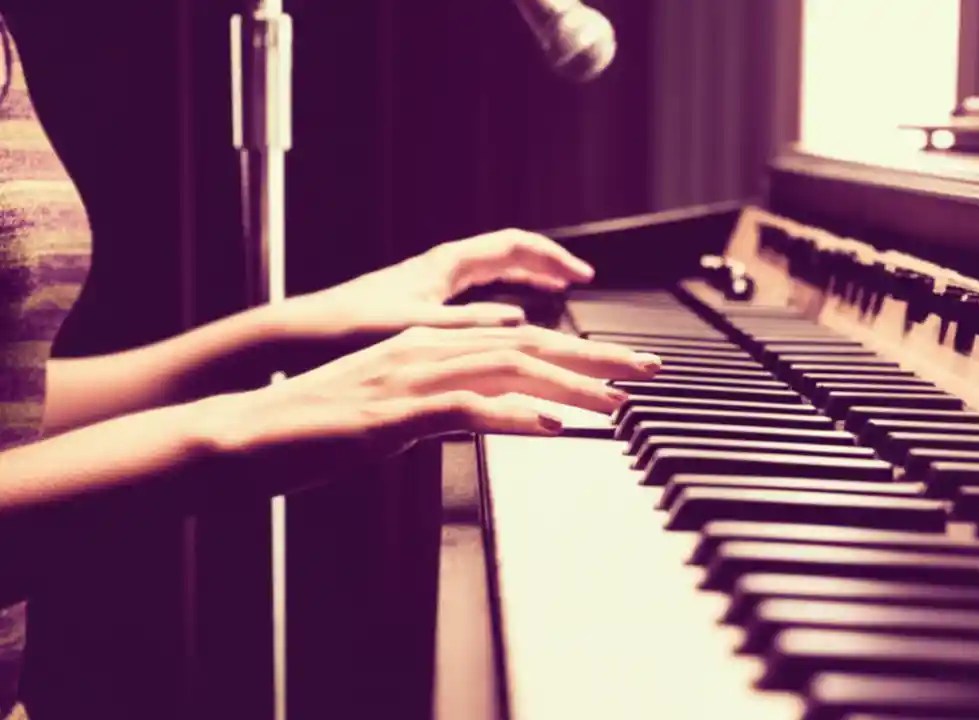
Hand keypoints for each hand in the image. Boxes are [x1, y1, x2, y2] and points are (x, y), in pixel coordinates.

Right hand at [205, 324, 659, 476]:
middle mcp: (424, 350)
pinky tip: (549, 426)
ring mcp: (408, 378)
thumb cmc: (312, 427)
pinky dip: (512, 415)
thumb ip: (443, 407)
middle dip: (596, 358)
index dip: (577, 352)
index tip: (622, 369)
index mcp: (426, 345)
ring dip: (569, 385)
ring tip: (617, 403)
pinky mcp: (391, 413)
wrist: (243, 434)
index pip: (517, 340)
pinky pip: (464, 408)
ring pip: (506, 369)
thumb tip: (492, 416)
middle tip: (648, 371)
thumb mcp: (391, 412)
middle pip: (528, 344)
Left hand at [283, 228, 593, 341]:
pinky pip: (470, 295)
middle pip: (505, 254)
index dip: (553, 257)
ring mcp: (425, 286)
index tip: (581, 274)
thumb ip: (471, 325)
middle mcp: (436, 270)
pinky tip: (501, 327)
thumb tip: (520, 320)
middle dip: (545, 265)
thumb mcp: (418, 329)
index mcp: (443, 266)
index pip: (513, 246)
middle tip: (576, 281)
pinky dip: (497, 303)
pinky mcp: (413, 307)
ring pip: (488, 274)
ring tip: (550, 296)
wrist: (295, 339)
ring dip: (524, 281)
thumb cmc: (345, 328)